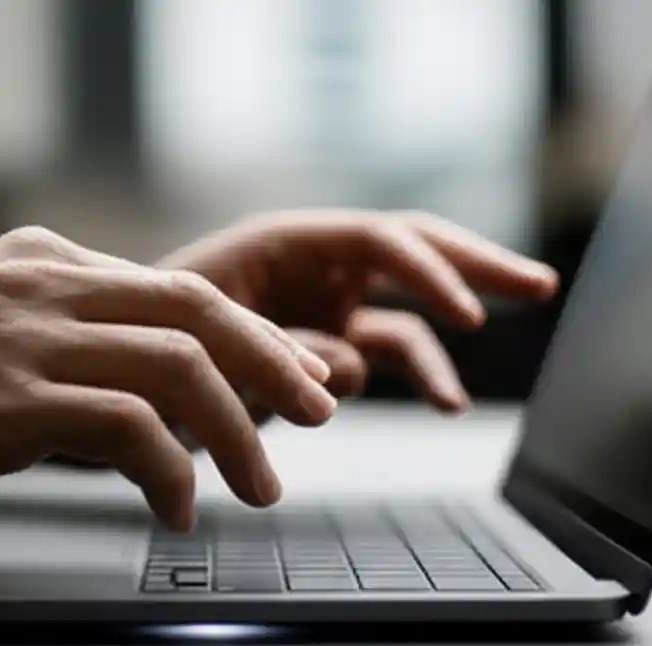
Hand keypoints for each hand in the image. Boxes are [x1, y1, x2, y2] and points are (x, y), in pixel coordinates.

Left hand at [159, 210, 558, 411]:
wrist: (113, 380)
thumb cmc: (144, 344)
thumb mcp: (206, 344)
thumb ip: (281, 351)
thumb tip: (350, 368)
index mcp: (283, 242)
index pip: (377, 239)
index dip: (430, 272)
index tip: (469, 313)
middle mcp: (314, 266)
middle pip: (413, 252)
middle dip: (476, 266)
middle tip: (538, 284)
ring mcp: (324, 305)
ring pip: (409, 305)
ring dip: (456, 322)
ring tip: (526, 314)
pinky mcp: (326, 347)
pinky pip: (388, 352)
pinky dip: (421, 373)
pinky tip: (449, 399)